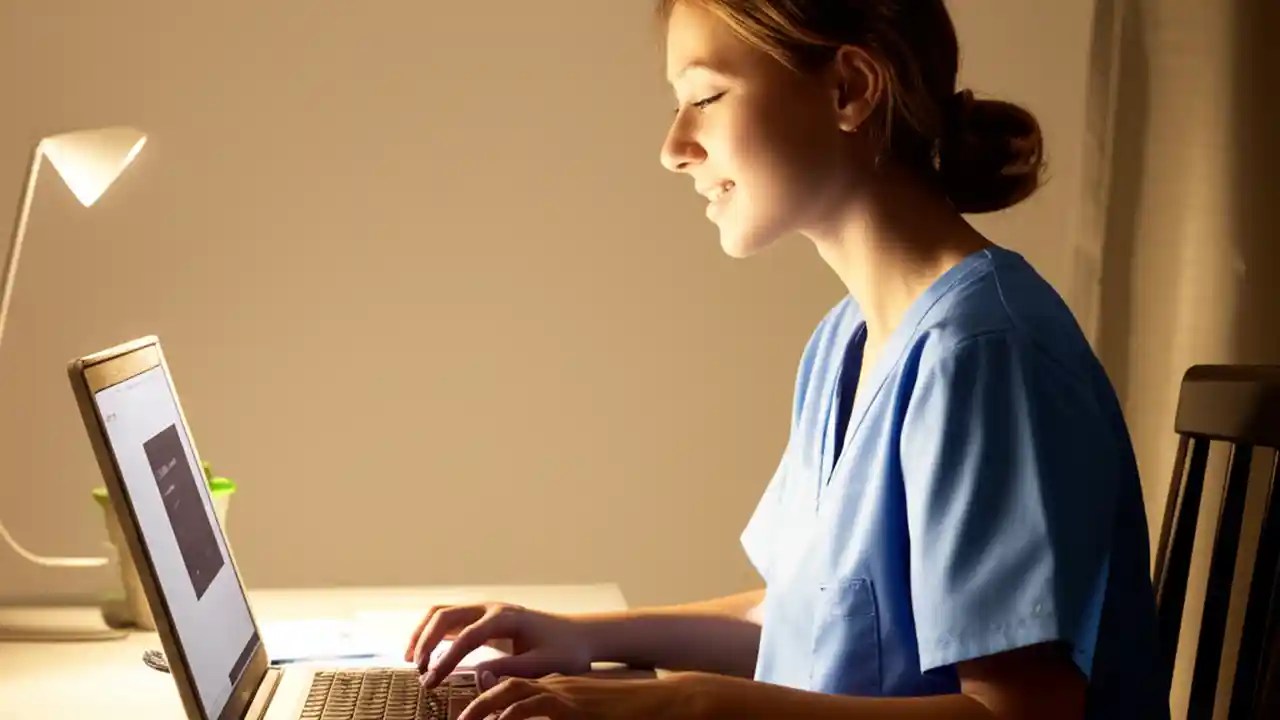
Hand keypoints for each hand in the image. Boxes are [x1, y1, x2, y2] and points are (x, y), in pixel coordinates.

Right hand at [405, 602, 592, 687]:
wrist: (580, 635)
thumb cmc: (566, 651)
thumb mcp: (543, 665)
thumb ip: (510, 670)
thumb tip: (477, 675)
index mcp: (506, 618)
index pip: (466, 636)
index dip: (446, 659)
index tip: (432, 681)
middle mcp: (492, 608)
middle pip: (445, 615)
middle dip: (425, 640)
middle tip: (417, 670)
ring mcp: (486, 611)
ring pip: (443, 613)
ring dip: (423, 633)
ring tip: (411, 660)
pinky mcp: (485, 619)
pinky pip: (451, 620)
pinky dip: (433, 633)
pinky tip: (424, 653)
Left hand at [457, 672, 694, 719]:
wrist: (660, 703)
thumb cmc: (624, 713)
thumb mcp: (585, 716)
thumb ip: (557, 718)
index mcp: (557, 688)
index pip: (514, 688)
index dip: (488, 701)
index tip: (467, 717)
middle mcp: (556, 686)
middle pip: (506, 687)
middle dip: (477, 704)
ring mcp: (564, 695)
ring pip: (513, 697)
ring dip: (486, 710)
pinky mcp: (573, 707)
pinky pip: (533, 710)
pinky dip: (512, 717)